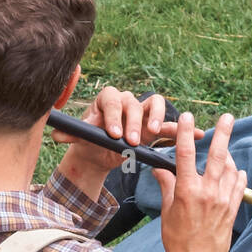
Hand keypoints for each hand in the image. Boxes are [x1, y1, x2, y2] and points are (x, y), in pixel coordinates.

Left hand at [54, 87, 203, 197]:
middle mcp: (126, 101)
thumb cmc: (89, 141)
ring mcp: (143, 112)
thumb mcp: (81, 139)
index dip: (114, 115)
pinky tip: (196, 133)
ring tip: (153, 134)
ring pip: (155, 104)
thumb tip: (56, 136)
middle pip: (134, 103)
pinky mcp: (154, 125)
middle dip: (132, 122)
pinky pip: (170, 123)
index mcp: (107, 100)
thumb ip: (72, 136)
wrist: (99, 152)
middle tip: (129, 141)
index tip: (113, 133)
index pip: (112, 99)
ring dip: (156, 117)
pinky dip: (182, 128)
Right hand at [155, 112, 247, 251]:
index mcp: (187, 191)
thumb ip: (167, 186)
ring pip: (231, 169)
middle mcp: (207, 192)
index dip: (185, 133)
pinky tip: (236, 171)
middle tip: (228, 117)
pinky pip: (239, 185)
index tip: (187, 117)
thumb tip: (160, 170)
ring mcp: (223, 200)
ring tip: (225, 149)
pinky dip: (238, 175)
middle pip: (218, 156)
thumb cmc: (177, 240)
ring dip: (228, 156)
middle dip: (223, 133)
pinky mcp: (232, 209)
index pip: (185, 155)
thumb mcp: (166, 212)